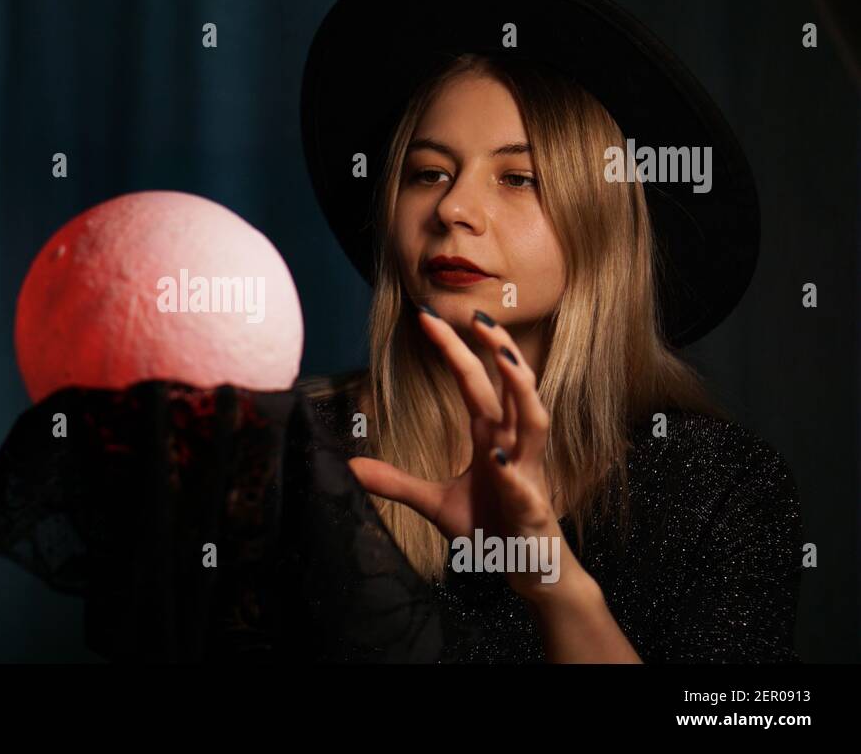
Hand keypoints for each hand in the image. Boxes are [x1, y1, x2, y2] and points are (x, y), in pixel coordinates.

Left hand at [347, 307, 576, 602]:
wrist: (527, 570)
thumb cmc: (490, 528)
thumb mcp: (434, 503)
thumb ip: (396, 483)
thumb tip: (351, 467)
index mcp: (492, 436)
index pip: (474, 381)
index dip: (454, 349)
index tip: (428, 316)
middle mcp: (514, 445)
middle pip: (512, 387)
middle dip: (499, 349)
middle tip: (478, 315)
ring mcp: (528, 474)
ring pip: (534, 423)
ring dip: (522, 391)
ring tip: (504, 361)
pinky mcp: (533, 509)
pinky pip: (524, 488)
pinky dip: (512, 474)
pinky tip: (497, 460)